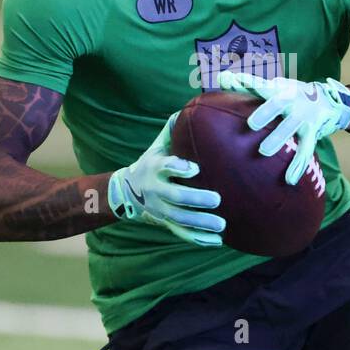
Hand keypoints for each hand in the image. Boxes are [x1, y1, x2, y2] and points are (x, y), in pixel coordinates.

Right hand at [107, 112, 225, 246]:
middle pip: (176, 197)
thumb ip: (172, 130)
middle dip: (197, 199)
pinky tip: (216, 241)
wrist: (127, 192)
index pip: (164, 167)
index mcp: (154, 168)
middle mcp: (157, 191)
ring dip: (201, 223)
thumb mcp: (156, 146)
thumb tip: (189, 108)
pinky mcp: (165, 223)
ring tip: (222, 225)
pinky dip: (198, 239)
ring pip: (181, 219)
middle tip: (217, 199)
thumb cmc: (150, 164)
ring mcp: (161, 210)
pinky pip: (181, 234)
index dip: (178, 167)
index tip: (195, 167)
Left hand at [217, 71, 349, 185]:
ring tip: (263, 152)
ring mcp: (302, 116)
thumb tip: (221, 78)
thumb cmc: (288, 94)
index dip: (247, 83)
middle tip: (251, 124)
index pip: (260, 85)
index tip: (232, 82)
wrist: (325, 99)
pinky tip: (289, 180)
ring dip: (278, 139)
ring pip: (291, 127)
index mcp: (277, 88)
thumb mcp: (272, 87)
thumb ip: (247, 85)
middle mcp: (291, 100)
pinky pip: (305, 149)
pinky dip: (298, 165)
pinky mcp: (311, 132)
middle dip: (266, 112)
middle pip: (278, 103)